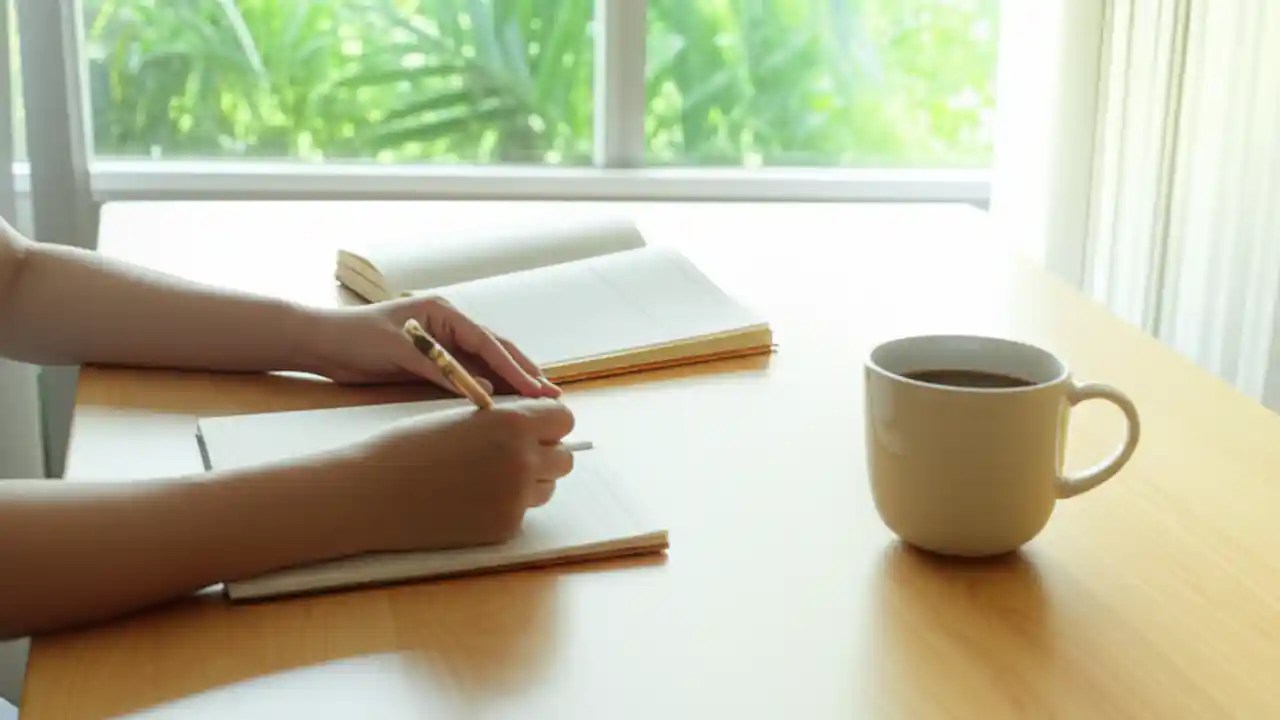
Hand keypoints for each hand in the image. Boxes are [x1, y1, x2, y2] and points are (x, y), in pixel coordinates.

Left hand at [305, 296, 560, 397]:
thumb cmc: (355, 339)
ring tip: (539, 398)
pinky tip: (503, 401)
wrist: (322, 343)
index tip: (536, 388)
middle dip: (524, 371)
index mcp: (443, 313)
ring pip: (486, 362)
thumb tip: (484, 391)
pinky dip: (488, 386)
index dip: (514, 367)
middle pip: (495, 349)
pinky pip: (468, 374)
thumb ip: (440, 370)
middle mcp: (448, 324)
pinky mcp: (433, 360)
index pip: (488, 342)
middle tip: (553, 393)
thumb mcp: (399, 353)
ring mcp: (442, 342)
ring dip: (511, 380)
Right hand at [340, 399, 575, 550]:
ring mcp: (516, 498)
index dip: (547, 423)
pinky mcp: (503, 528)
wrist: (372, 493)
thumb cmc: (410, 446)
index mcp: (513, 423)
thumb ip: (505, 421)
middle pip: (564, 457)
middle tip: (509, 455)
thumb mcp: (463, 418)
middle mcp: (523, 460)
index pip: (563, 419)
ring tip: (485, 477)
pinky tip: (469, 501)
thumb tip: (538, 426)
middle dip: (543, 454)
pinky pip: (522, 513)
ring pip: (547, 488)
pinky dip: (504, 507)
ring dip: (529, 483)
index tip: (532, 428)